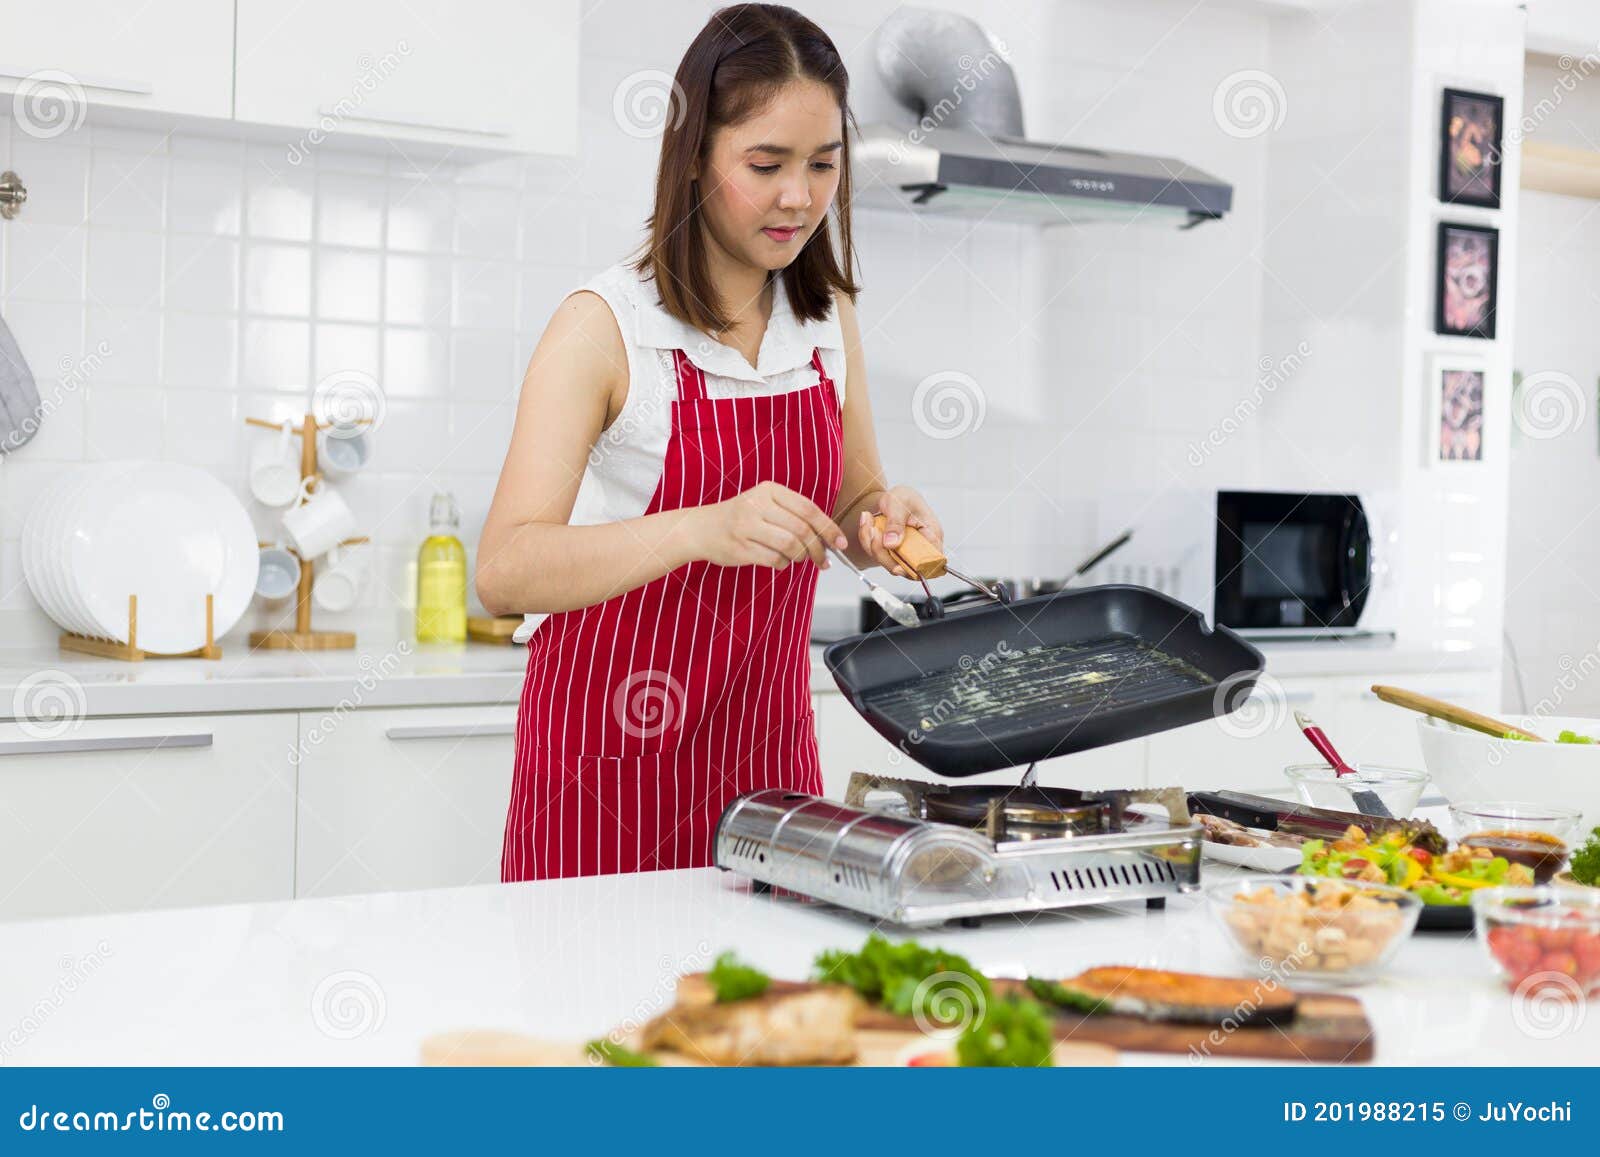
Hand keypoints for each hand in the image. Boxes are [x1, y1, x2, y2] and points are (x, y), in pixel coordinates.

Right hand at [691, 481, 847, 569]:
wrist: (700, 528)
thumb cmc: (739, 517)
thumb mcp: (764, 503)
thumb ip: (792, 513)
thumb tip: (827, 536)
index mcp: (769, 490)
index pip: (808, 509)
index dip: (828, 527)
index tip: (840, 542)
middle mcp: (757, 505)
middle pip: (802, 529)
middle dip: (818, 549)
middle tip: (824, 560)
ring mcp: (747, 526)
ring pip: (790, 546)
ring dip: (801, 557)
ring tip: (800, 559)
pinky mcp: (740, 547)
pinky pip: (774, 560)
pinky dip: (783, 564)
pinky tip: (781, 562)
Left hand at [857, 486, 943, 577]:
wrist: (891, 498)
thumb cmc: (903, 498)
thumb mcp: (900, 503)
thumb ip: (896, 522)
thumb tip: (892, 543)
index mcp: (932, 534)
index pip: (932, 561)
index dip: (917, 568)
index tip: (898, 565)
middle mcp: (921, 548)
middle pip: (906, 568)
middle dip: (884, 553)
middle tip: (873, 530)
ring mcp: (906, 553)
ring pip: (888, 564)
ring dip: (872, 545)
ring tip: (869, 521)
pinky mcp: (893, 554)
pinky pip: (878, 556)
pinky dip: (868, 542)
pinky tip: (868, 523)